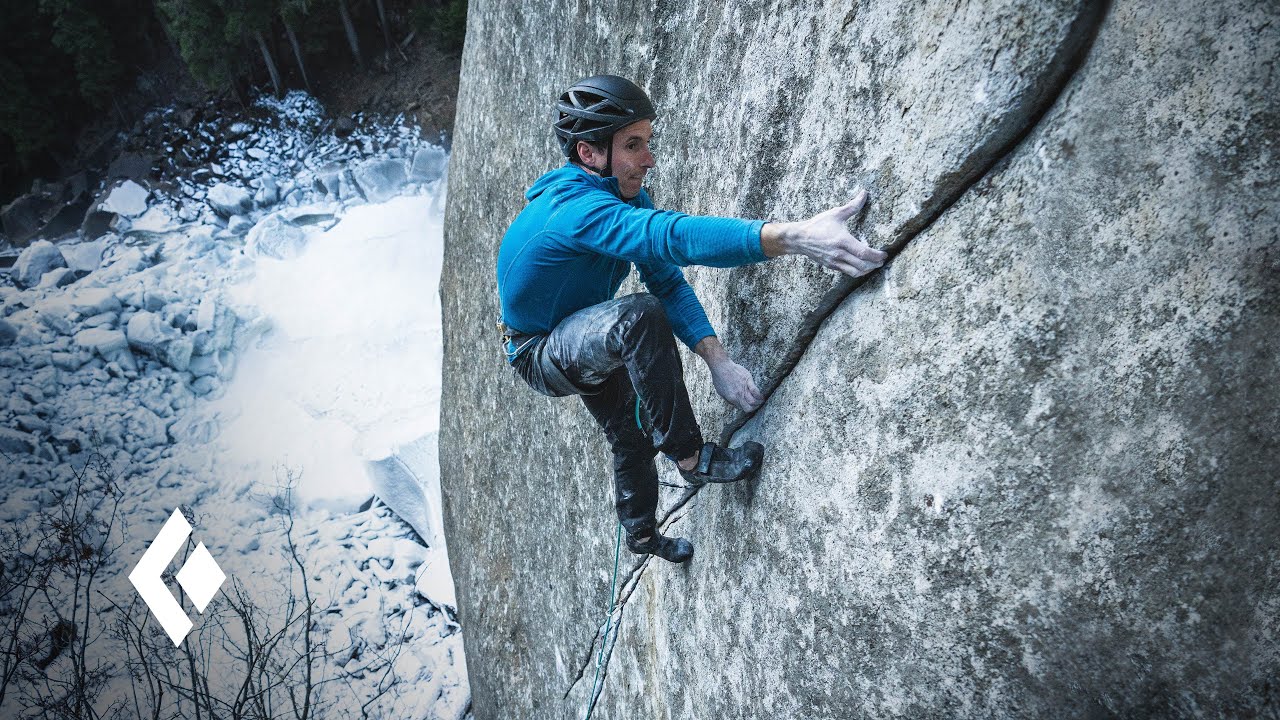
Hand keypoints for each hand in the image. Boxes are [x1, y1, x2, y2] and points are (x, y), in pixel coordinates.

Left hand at [694, 336, 762, 411]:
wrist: (721, 367)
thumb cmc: (719, 378)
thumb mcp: (721, 392)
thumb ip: (728, 399)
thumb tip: (734, 404)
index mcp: (732, 398)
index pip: (742, 408)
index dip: (747, 408)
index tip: (750, 405)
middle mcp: (738, 395)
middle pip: (749, 408)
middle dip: (755, 407)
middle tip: (758, 404)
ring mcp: (743, 388)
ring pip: (753, 401)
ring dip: (759, 402)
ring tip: (761, 400)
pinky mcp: (747, 381)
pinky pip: (755, 390)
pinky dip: (759, 394)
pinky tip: (761, 395)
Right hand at [761, 189, 888, 276]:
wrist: (799, 238)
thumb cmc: (817, 225)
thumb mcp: (836, 213)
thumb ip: (853, 206)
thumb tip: (864, 193)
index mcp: (842, 241)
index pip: (864, 253)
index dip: (877, 255)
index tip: (884, 253)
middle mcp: (839, 254)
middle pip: (863, 265)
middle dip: (875, 264)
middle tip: (882, 260)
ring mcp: (835, 262)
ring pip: (856, 272)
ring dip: (867, 270)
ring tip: (873, 265)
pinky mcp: (831, 266)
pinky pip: (847, 272)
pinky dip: (857, 271)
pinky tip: (861, 266)